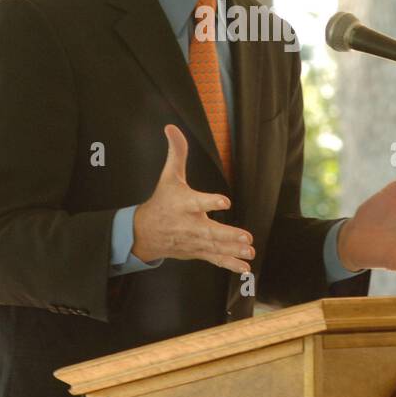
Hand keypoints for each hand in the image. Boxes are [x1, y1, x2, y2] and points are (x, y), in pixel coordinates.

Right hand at [132, 125, 254, 273]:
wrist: (145, 233)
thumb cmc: (161, 202)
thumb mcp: (168, 177)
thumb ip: (176, 153)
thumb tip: (172, 128)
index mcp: (183, 204)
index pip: (197, 202)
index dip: (211, 202)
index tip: (225, 202)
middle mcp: (189, 224)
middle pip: (210, 231)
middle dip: (228, 235)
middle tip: (246, 237)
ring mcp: (194, 240)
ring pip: (215, 247)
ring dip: (233, 250)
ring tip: (250, 251)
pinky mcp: (198, 251)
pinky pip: (215, 259)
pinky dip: (229, 265)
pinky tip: (245, 268)